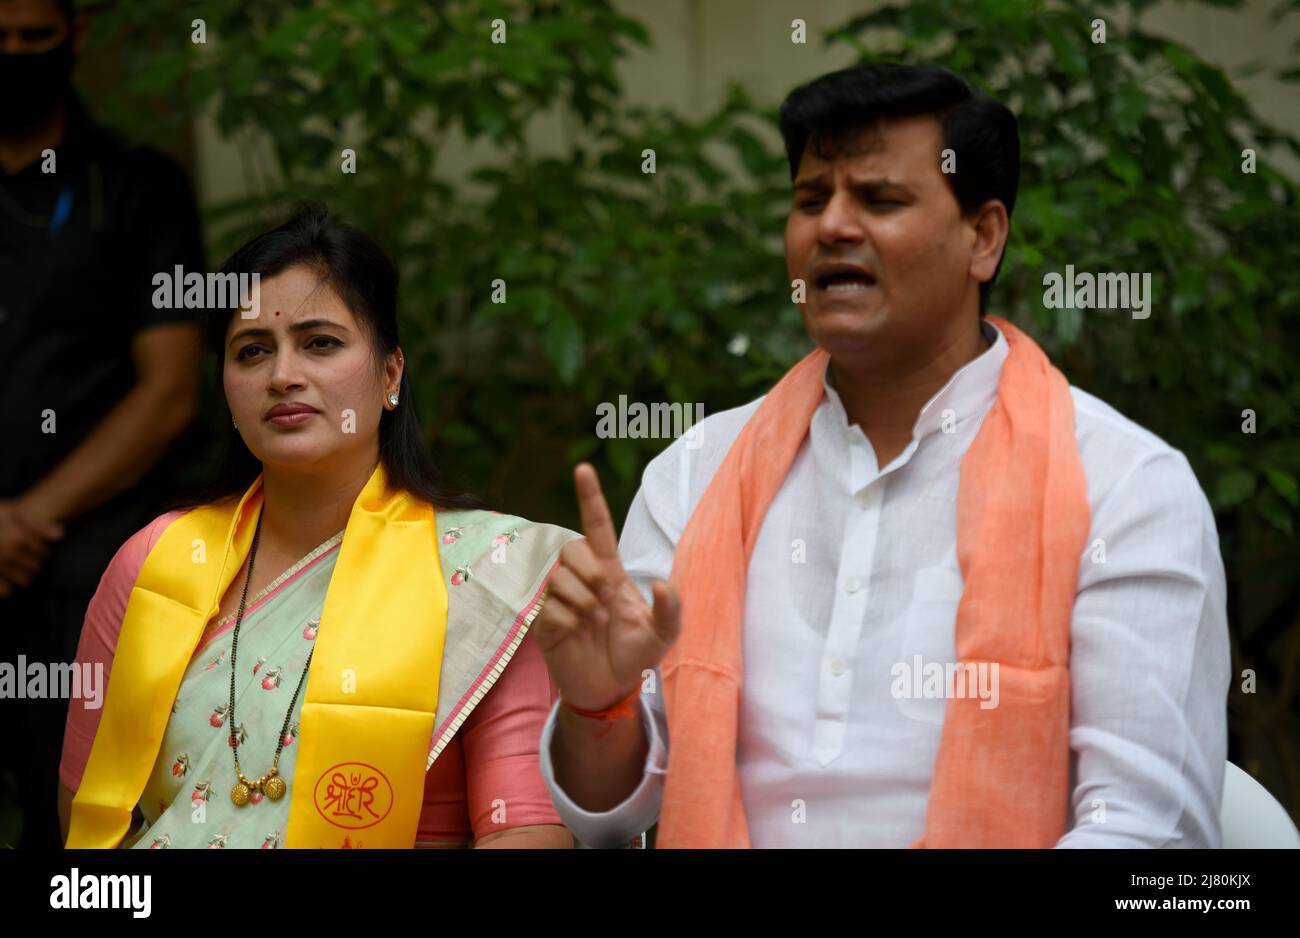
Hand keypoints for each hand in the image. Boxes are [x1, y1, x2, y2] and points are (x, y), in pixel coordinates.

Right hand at [0, 499, 62, 597]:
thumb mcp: (7, 511)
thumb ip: (35, 522)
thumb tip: (62, 534)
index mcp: (18, 536)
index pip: (43, 551)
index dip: (43, 550)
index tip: (38, 549)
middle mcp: (9, 552)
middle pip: (36, 567)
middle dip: (36, 564)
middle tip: (30, 561)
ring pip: (25, 580)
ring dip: (25, 577)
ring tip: (21, 570)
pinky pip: (6, 591)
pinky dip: (8, 588)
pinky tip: (7, 581)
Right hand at [532, 463, 681, 711]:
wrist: (610, 688)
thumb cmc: (635, 655)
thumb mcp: (664, 635)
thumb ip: (671, 609)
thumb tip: (661, 582)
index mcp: (610, 572)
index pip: (597, 527)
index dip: (590, 498)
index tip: (583, 468)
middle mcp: (582, 579)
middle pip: (572, 547)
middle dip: (589, 569)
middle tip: (606, 598)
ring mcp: (560, 599)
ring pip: (559, 577)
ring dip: (582, 600)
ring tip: (594, 621)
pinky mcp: (544, 621)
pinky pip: (550, 607)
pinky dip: (569, 621)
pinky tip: (578, 633)